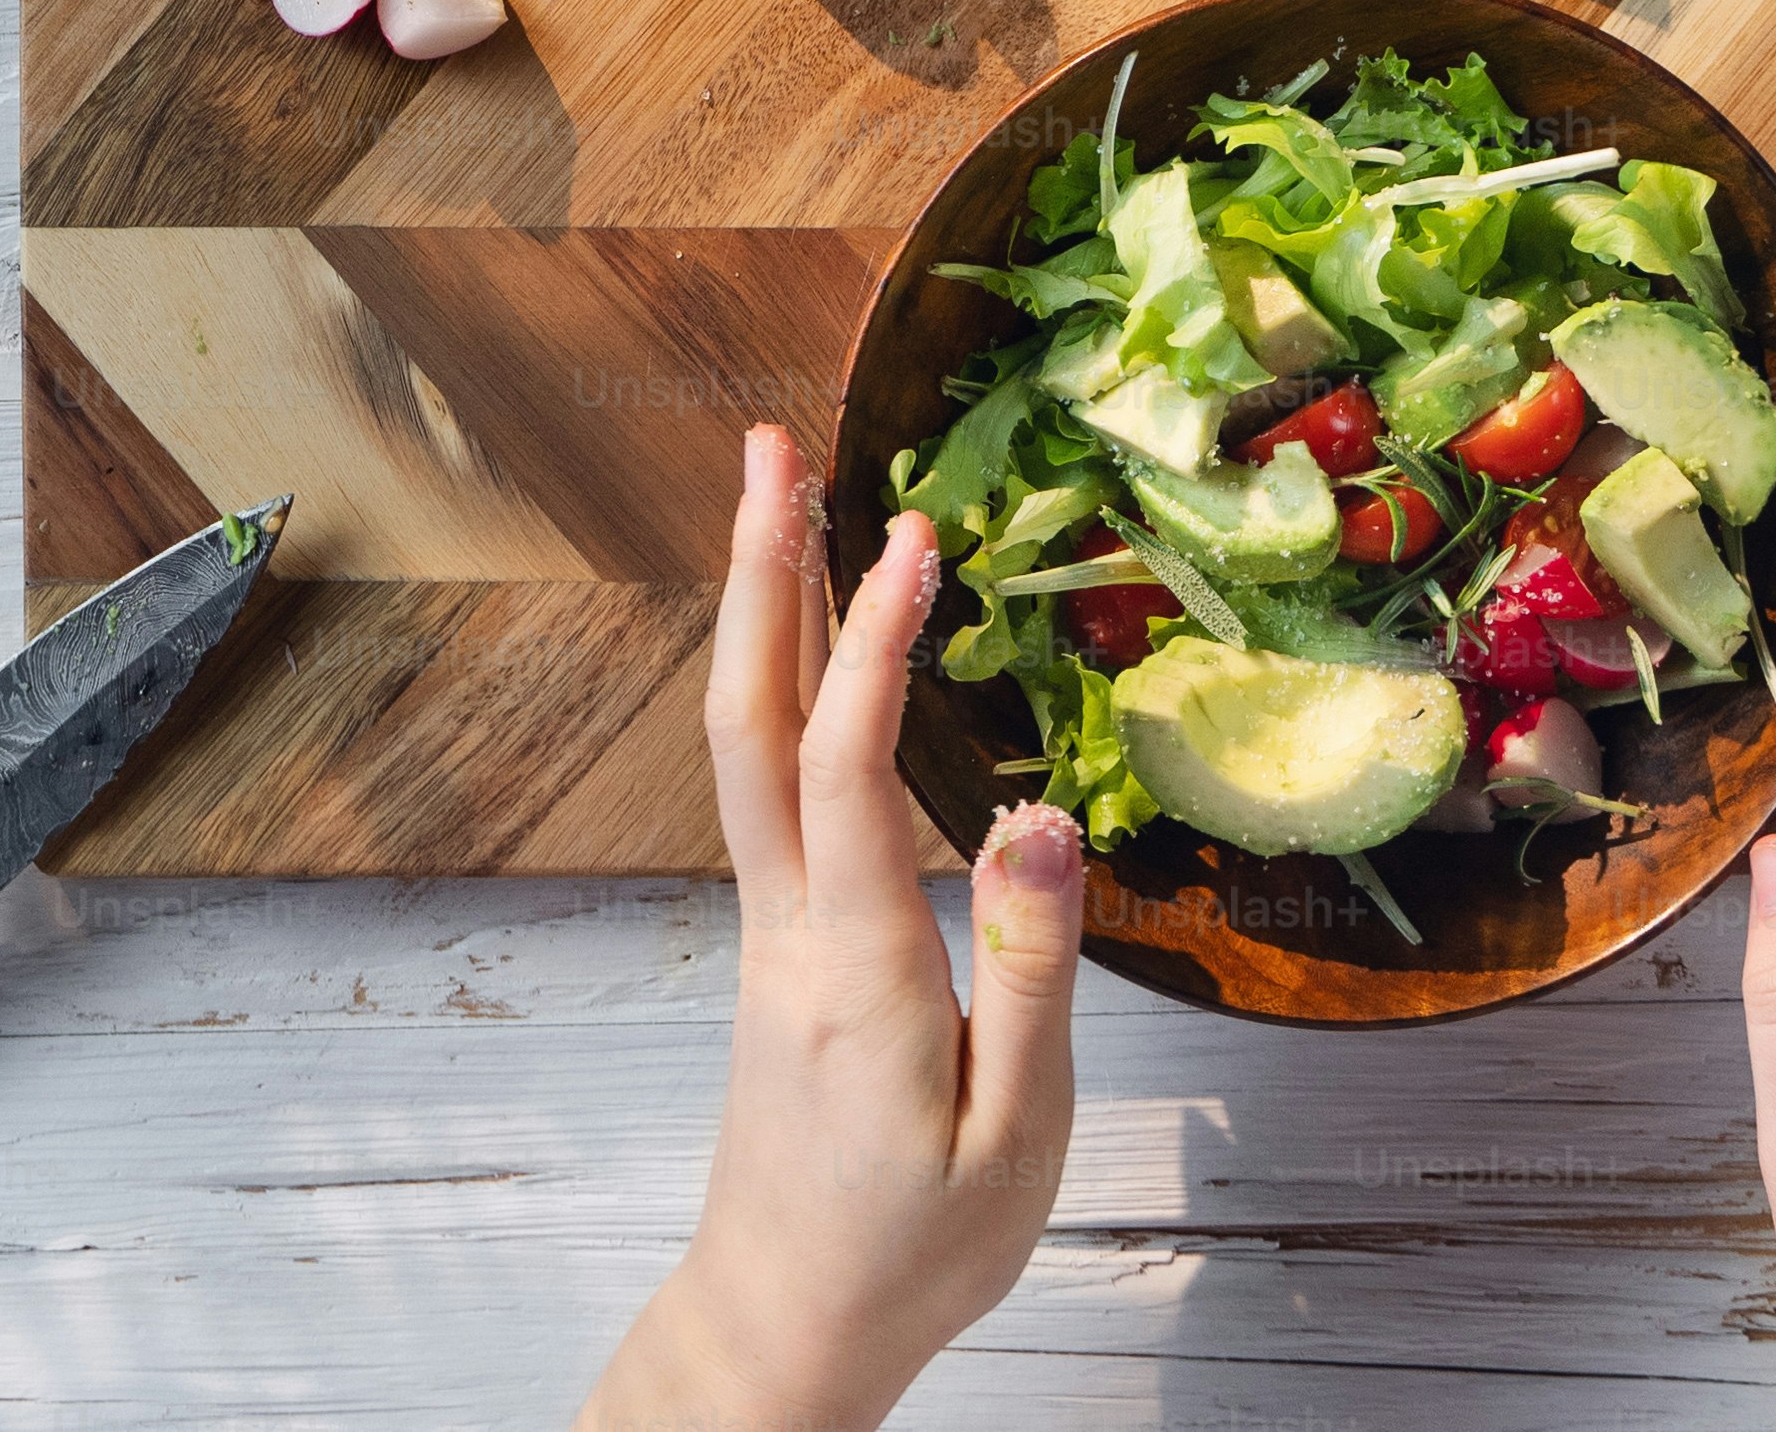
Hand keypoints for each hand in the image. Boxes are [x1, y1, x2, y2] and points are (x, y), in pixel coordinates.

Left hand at [579, 426, 1086, 1431]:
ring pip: (740, 747)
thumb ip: (1026, 970)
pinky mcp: (778, 950)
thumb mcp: (1009, 1135)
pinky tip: (809, 648)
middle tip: (770, 447)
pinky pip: (763, 786)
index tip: (912, 533)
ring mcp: (767, 936)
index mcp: (849, 970)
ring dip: (757, 614)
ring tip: (784, 500)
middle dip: (757, 574)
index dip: (870, 641)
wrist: (782, 1329)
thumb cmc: (907, 1249)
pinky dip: (779, 687)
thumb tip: (1035, 814)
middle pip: (745, 722)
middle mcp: (787, 931)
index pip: (846, 769)